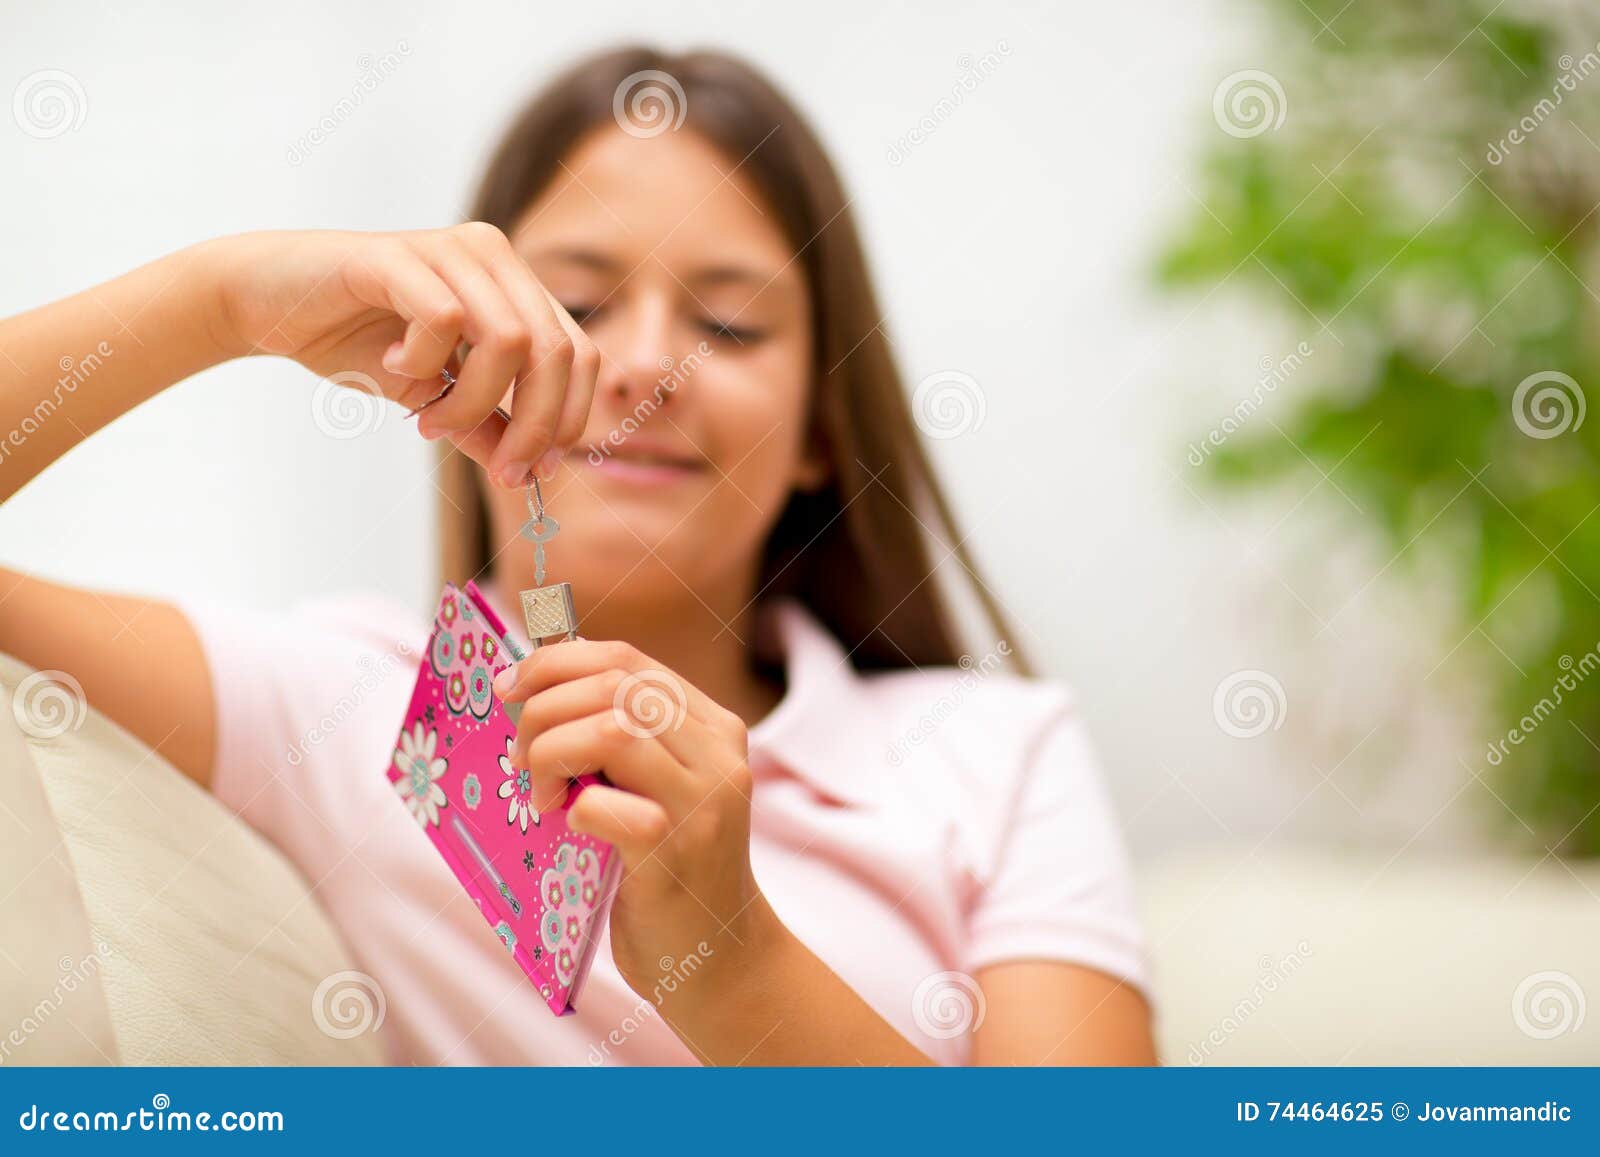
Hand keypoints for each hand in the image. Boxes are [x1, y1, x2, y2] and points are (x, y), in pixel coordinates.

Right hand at [205, 224, 597, 484]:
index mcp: (514, 285)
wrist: (269, 303)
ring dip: (472, 401)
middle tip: (495, 467)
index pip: (580, 354)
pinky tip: (396, 365)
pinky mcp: (398, 255)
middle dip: (531, 425)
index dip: (568, 418)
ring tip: (429, 417)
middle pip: (557, 352)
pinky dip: (425, 362)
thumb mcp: (435, 396)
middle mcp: (493, 256)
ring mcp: (449, 249)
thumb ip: (486, 424)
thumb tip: (531, 469)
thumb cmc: (358, 341)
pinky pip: (445, 319)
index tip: (534, 469)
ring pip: (510, 341)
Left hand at [492, 640, 776, 999]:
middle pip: (613, 686)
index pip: (626, 660)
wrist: (723, 959)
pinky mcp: (675, 853)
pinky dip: (573, 810)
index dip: (555, 663)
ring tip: (541, 797)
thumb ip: (621, 740)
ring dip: (551, 754)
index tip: (508, 690)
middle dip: (543, 710)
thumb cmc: (670, 870)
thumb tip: (534, 690)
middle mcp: (717, 756)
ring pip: (610, 731)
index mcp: (712, 728)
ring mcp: (702, 804)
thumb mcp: (658, 788)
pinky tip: (572, 828)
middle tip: (519, 759)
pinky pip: (604, 806)